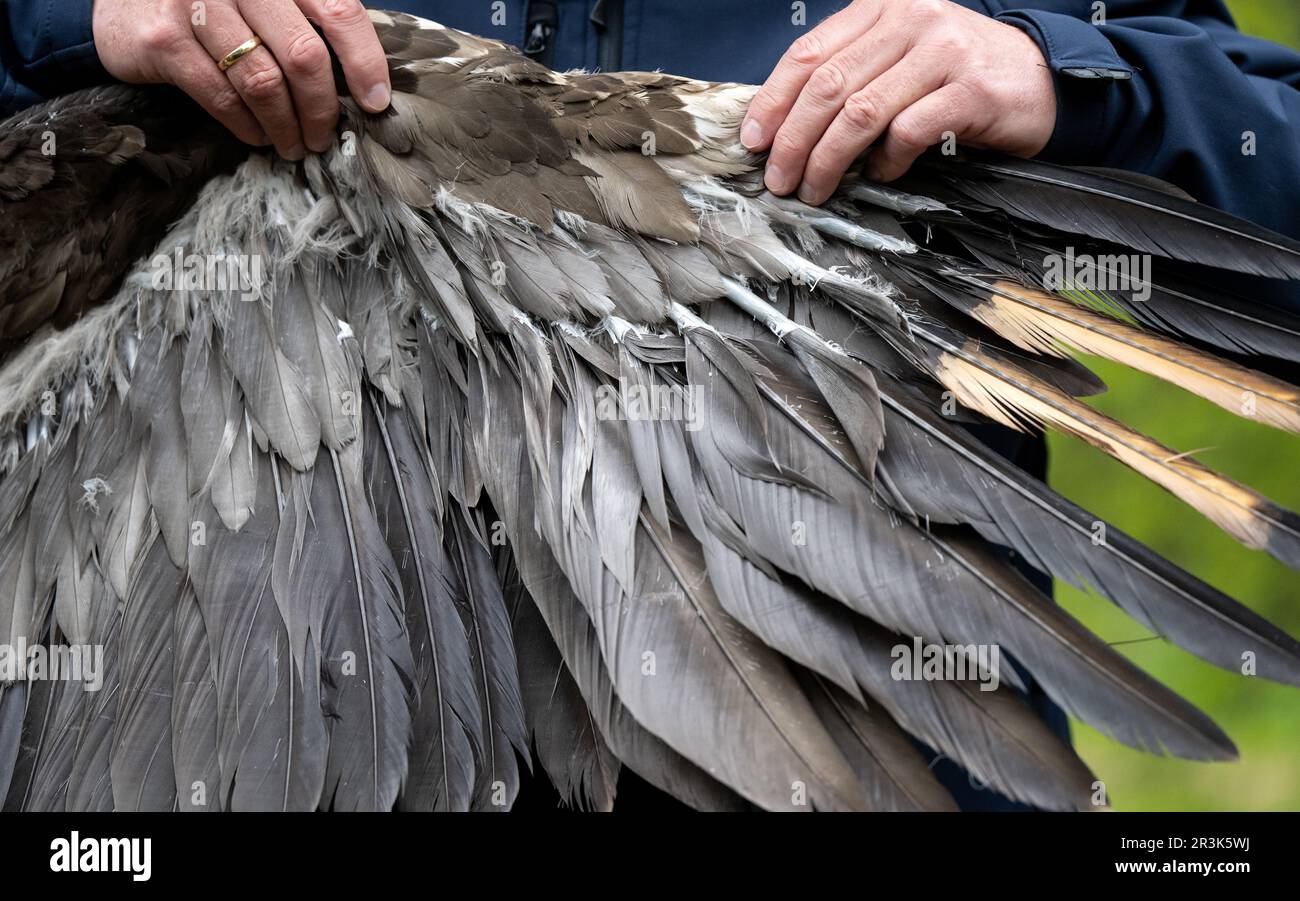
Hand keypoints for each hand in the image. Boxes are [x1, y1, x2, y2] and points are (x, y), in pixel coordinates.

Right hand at [92, 0, 391, 158]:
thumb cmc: (214, 2)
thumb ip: (308, 19)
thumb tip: (366, 78)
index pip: (338, 9)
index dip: (365, 60)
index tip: (376, 102)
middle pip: (304, 54)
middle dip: (322, 108)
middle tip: (325, 135)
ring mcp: (196, 3)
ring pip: (264, 82)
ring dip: (287, 125)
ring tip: (295, 145)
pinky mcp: (165, 39)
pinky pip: (223, 97)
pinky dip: (248, 126)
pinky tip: (259, 136)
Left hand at [740, 0, 1055, 203]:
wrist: (1039, 80)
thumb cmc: (955, 76)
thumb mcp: (897, 57)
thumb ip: (850, 74)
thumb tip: (783, 125)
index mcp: (881, 6)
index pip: (809, 53)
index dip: (773, 100)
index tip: (753, 141)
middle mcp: (911, 19)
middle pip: (828, 86)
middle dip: (793, 141)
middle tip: (779, 180)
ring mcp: (944, 51)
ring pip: (861, 112)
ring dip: (828, 160)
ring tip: (815, 189)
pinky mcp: (972, 90)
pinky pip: (909, 131)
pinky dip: (886, 161)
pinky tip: (881, 174)